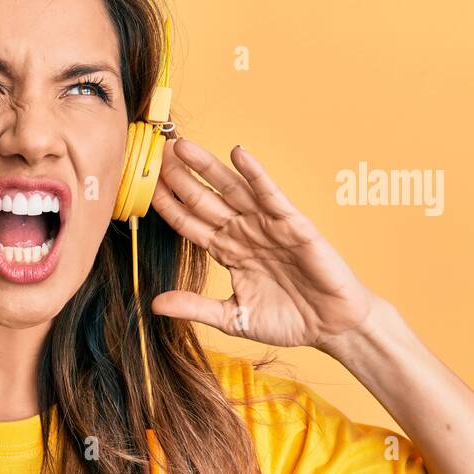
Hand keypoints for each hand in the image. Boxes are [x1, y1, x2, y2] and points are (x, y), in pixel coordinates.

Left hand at [149, 137, 375, 352]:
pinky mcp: (293, 224)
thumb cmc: (287, 319)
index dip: (168, 205)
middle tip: (156, 154)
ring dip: (207, 167)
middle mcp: (243, 233)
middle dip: (180, 179)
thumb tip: (155, 303)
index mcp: (227, 251)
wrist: (330, 327)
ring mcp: (267, 226)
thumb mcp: (232, 317)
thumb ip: (195, 307)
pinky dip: (256, 174)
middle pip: (204, 200)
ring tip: (184, 146)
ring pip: (231, 191)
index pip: (189, 223)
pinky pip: (271, 195)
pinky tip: (239, 155)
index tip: (144, 187)